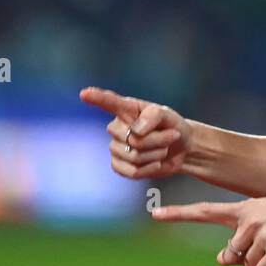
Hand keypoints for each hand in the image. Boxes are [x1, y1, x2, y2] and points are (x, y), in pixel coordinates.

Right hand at [80, 86, 194, 179]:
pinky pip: (131, 172)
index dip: (97, 98)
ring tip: (164, 148)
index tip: (85, 94)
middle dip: (157, 140)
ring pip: (134, 157)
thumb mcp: (167, 115)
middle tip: (172, 135)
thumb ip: (153, 116)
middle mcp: (117, 127)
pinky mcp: (119, 165)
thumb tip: (135, 131)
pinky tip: (157, 163)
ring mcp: (115, 147)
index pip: (110, 103)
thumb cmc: (172, 126)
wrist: (181, 148)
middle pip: (133, 140)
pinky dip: (149, 169)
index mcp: (126, 109)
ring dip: (156, 154)